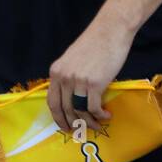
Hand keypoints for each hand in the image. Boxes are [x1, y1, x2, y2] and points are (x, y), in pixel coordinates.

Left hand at [47, 21, 131, 136]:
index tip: (65, 127)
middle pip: (65, 109)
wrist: (109, 31)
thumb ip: (69, 76)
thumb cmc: (94, 44)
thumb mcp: (73, 60)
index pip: (52, 101)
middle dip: (74, 124)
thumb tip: (72, 96)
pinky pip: (94, 108)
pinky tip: (107, 115)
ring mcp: (78, 81)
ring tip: (98, 124)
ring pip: (80, 111)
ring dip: (89, 122)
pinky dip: (100, 115)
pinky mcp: (94, 83)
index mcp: (56, 71)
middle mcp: (64, 77)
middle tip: (82, 131)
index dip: (58, 117)